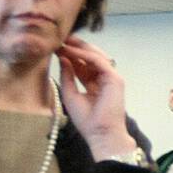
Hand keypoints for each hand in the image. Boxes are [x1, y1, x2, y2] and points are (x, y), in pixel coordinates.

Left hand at [56, 37, 134, 160]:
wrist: (101, 134)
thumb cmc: (87, 121)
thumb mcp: (70, 94)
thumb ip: (67, 76)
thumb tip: (62, 58)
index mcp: (95, 84)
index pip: (83, 65)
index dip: (71, 55)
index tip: (57, 48)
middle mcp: (104, 79)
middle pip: (91, 57)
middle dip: (76, 47)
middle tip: (61, 38)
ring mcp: (111, 77)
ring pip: (95, 55)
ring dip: (79, 48)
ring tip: (64, 41)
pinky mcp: (115, 78)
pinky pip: (98, 61)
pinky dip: (84, 54)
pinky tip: (71, 51)